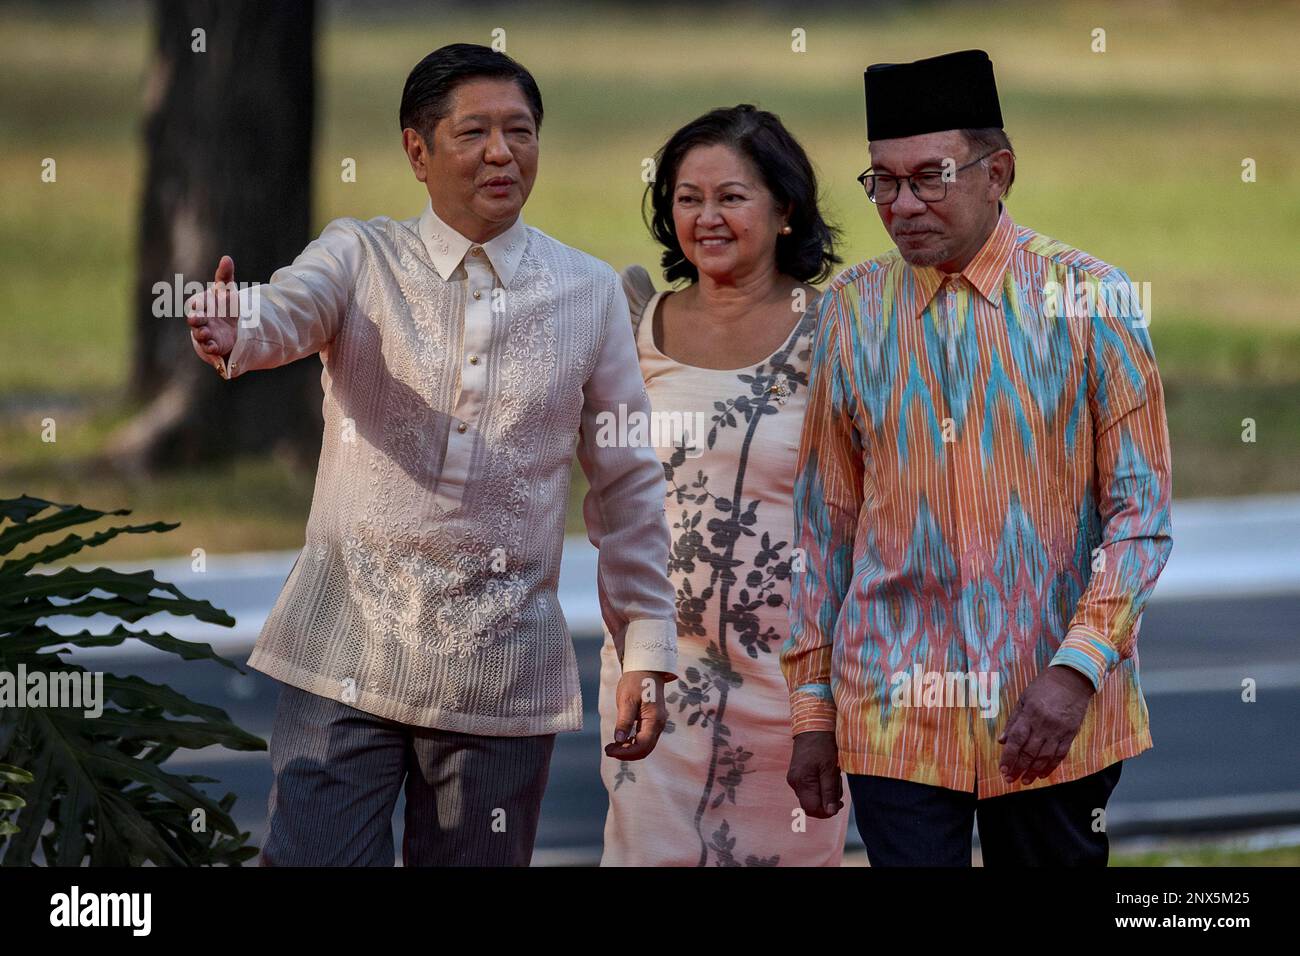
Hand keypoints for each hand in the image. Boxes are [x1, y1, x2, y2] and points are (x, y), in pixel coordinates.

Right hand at [185, 255, 240, 370]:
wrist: (232, 326)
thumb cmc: (224, 305)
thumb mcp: (226, 290)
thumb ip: (224, 276)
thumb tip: (226, 258)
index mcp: (201, 305)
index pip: (197, 303)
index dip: (197, 304)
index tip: (198, 304)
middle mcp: (201, 320)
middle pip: (194, 320)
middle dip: (195, 319)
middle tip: (195, 319)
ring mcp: (206, 334)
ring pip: (200, 335)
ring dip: (201, 335)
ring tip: (205, 334)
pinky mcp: (214, 346)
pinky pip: (210, 349)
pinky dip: (212, 350)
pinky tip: (216, 351)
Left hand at [604, 670, 667, 760]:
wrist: (646, 668)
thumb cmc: (636, 681)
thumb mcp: (626, 700)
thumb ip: (624, 721)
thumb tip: (619, 740)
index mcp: (654, 719)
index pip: (642, 745)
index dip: (625, 752)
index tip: (609, 750)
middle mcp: (659, 725)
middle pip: (645, 749)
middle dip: (626, 754)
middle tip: (608, 750)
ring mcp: (657, 724)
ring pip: (645, 746)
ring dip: (629, 750)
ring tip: (612, 747)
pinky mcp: (653, 722)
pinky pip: (645, 739)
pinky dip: (633, 744)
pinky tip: (621, 741)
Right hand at [786, 730, 842, 817]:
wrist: (813, 726)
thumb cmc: (823, 745)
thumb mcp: (830, 769)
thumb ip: (829, 791)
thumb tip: (830, 812)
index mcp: (801, 782)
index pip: (812, 809)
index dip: (826, 811)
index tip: (839, 803)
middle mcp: (794, 782)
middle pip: (811, 804)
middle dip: (827, 801)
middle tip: (838, 786)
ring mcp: (794, 778)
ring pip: (812, 797)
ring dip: (825, 792)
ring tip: (833, 776)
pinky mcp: (797, 774)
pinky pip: (810, 788)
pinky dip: (820, 786)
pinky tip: (827, 774)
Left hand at [997, 664, 1095, 785]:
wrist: (1072, 679)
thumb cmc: (1044, 686)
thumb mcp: (1023, 698)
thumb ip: (1013, 721)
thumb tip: (1002, 740)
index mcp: (1029, 714)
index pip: (1016, 741)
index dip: (1008, 757)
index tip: (1002, 770)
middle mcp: (1043, 725)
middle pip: (1029, 752)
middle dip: (1018, 768)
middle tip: (1010, 780)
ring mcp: (1058, 730)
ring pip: (1044, 757)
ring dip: (1033, 771)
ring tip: (1025, 781)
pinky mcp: (1070, 734)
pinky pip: (1060, 754)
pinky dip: (1051, 766)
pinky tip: (1042, 774)